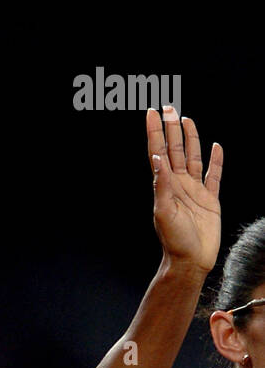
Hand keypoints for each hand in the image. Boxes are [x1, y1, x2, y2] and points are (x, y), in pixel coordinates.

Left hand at [148, 106, 220, 273]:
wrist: (190, 261)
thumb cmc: (174, 241)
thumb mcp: (164, 212)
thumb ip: (161, 185)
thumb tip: (157, 159)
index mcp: (166, 186)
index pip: (159, 153)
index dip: (155, 132)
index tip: (151, 113)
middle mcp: (179, 185)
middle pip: (175, 149)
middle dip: (171, 128)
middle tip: (168, 106)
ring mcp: (195, 191)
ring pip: (193, 157)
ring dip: (190, 138)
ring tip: (186, 119)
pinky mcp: (210, 199)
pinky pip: (214, 175)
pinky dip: (216, 160)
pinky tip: (216, 147)